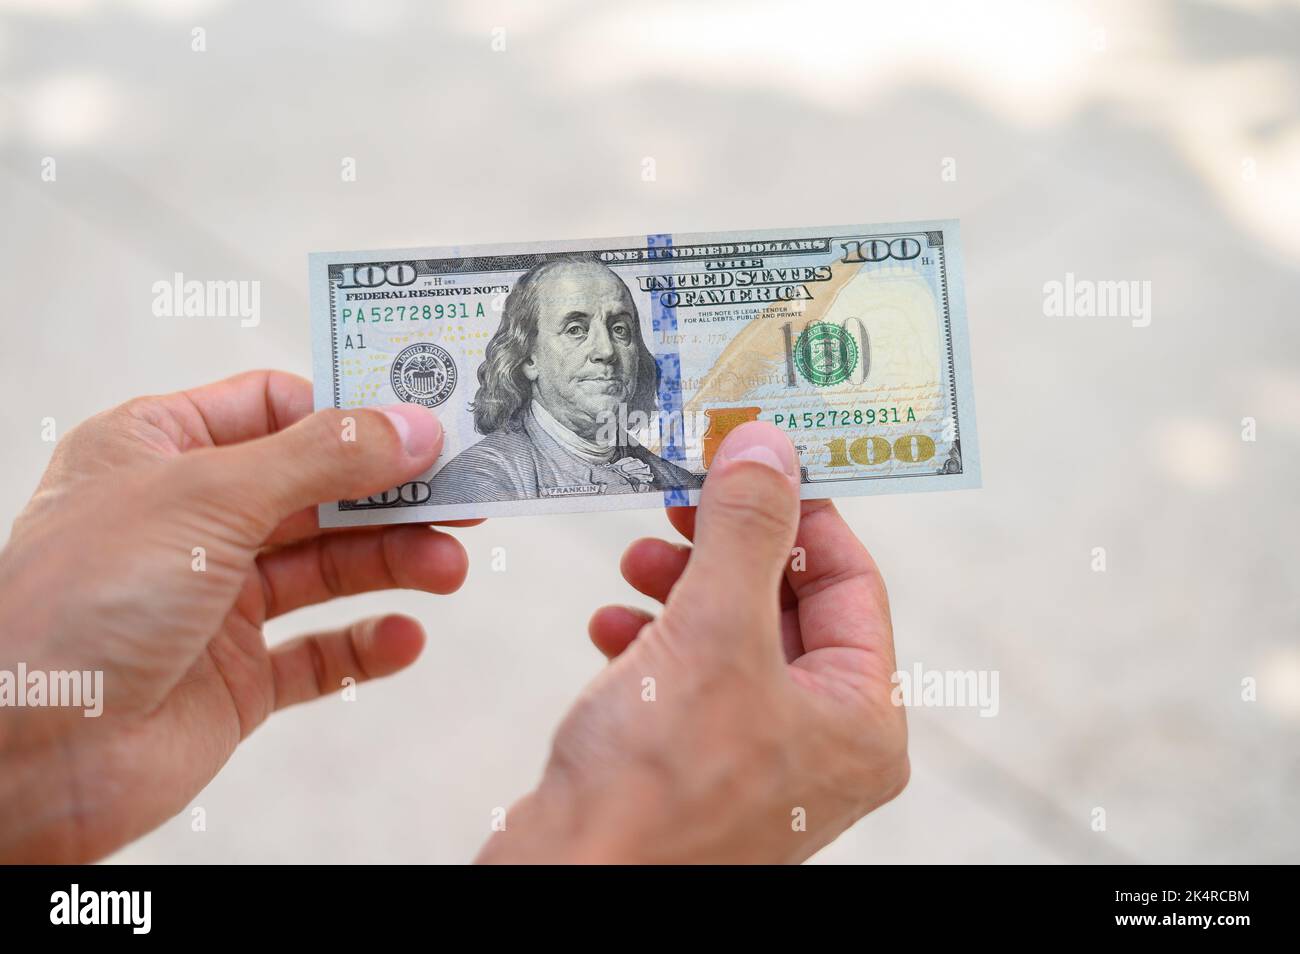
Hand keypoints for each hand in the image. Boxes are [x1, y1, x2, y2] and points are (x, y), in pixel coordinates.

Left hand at [0, 371, 473, 861]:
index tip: (425, 418)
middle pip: (316, 490)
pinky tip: (403, 639)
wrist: (24, 756)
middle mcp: (190, 521)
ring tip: (447, 568)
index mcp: (159, 451)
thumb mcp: (209, 497)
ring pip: (327, 570)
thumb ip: (321, 459)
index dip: (349, 409)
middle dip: (390, 494)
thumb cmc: (81, 600)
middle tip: (464, 493)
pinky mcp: (234, 678)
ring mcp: (213, 601)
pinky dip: (364, 646)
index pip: (274, 407)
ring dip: (392, 564)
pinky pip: (317, 654)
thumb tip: (414, 428)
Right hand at [478, 421, 907, 862]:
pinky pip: (689, 678)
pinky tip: (609, 626)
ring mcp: (758, 758)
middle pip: (786, 604)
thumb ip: (746, 532)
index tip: (750, 459)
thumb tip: (769, 448)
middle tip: (678, 500)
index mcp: (860, 719)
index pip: (849, 582)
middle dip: (726, 547)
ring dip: (682, 587)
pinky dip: (652, 640)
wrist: (572, 886)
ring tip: (634, 563)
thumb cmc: (656, 787)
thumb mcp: (712, 632)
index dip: (800, 512)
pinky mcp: (697, 767)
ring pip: (731, 635)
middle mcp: (820, 742)